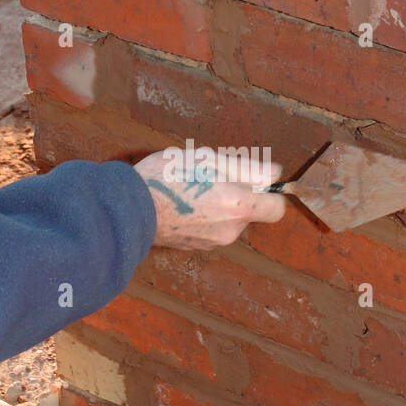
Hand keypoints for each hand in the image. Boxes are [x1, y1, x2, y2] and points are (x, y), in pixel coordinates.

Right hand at [134, 147, 285, 249]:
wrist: (129, 209)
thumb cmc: (167, 178)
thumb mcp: (208, 159)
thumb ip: (247, 168)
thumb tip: (275, 173)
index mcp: (238, 206)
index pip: (276, 209)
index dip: (269, 193)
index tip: (253, 180)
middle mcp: (230, 231)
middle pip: (249, 213)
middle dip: (237, 195)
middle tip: (209, 176)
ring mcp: (212, 242)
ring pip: (228, 221)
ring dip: (219, 205)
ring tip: (191, 188)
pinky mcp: (195, 246)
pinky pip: (210, 229)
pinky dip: (204, 217)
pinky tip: (183, 203)